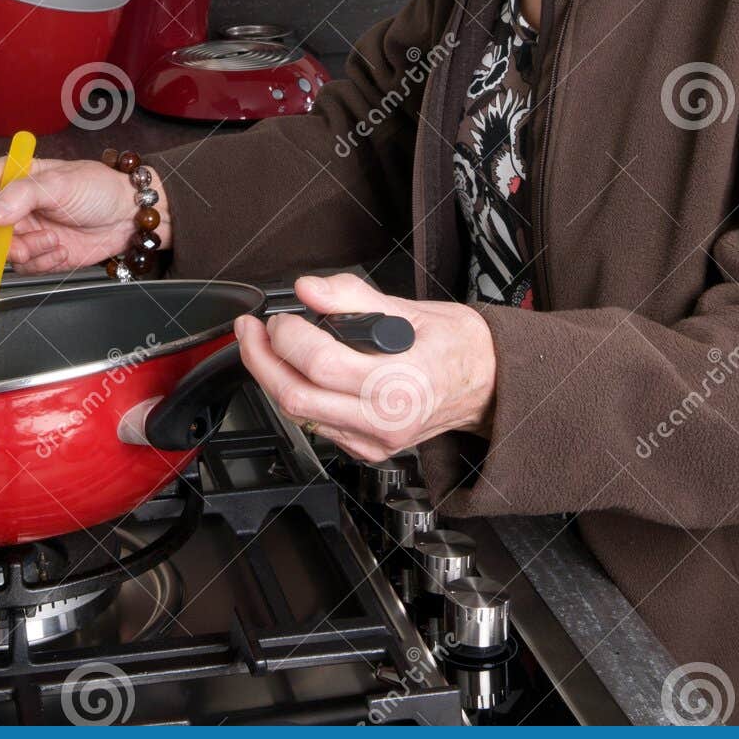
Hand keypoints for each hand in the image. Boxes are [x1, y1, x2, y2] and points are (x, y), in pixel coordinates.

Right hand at [0, 157, 171, 275]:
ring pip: (4, 254)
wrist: (127, 216)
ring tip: (55, 241)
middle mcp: (13, 205)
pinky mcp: (38, 252)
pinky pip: (25, 267)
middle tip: (24, 248)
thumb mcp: (62, 183)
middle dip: (3, 245)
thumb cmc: (98, 188)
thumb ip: (25, 194)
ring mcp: (24, 230)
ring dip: (30, 253)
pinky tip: (62, 250)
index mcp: (13, 177)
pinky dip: (44, 263)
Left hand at [233, 270, 496, 462]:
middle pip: (296, 397)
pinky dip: (299, 399)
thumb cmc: (456, 345)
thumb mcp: (409, 306)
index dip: (286, 336)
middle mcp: (386, 419)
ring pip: (300, 416)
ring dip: (273, 379)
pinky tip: (297, 375)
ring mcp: (376, 440)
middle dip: (260, 360)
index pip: (320, 363)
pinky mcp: (370, 450)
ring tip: (267, 347)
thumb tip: (308, 289)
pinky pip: (317, 428)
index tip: (278, 315)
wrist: (488, 384)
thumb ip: (350, 297)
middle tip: (250, 331)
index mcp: (399, 382)